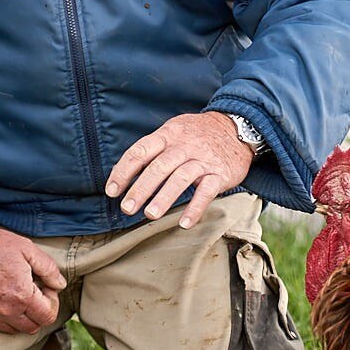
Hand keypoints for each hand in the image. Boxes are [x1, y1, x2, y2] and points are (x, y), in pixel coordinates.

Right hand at [0, 228, 65, 333]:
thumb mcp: (27, 249)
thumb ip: (48, 268)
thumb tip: (60, 284)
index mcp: (22, 296)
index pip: (48, 316)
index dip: (52, 302)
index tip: (45, 287)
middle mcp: (7, 311)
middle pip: (33, 326)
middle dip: (39, 312)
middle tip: (35, 292)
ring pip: (15, 329)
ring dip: (23, 317)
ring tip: (19, 296)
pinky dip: (6, 318)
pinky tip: (4, 298)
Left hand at [105, 112, 254, 229]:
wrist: (237, 127)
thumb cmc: (197, 134)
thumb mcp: (174, 131)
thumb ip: (152, 149)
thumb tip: (121, 172)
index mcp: (168, 134)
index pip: (140, 151)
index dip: (124, 171)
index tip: (112, 190)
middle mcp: (184, 146)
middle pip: (159, 167)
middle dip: (141, 188)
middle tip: (127, 208)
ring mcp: (203, 159)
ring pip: (181, 178)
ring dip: (164, 197)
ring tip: (150, 215)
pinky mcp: (220, 173)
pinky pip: (207, 191)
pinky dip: (196, 207)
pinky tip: (185, 223)